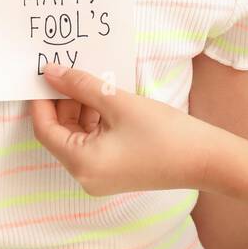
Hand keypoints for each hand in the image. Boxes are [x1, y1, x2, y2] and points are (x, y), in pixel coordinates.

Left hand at [28, 64, 225, 194]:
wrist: (206, 159)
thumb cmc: (164, 132)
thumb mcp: (118, 102)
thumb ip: (81, 85)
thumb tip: (50, 72)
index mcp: (81, 164)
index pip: (45, 129)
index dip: (41, 100)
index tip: (44, 74)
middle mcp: (85, 177)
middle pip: (60, 134)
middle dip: (63, 102)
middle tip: (69, 71)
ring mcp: (100, 177)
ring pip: (77, 138)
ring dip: (80, 110)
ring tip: (91, 81)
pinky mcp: (115, 172)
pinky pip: (93, 145)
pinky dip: (94, 122)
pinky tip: (105, 98)